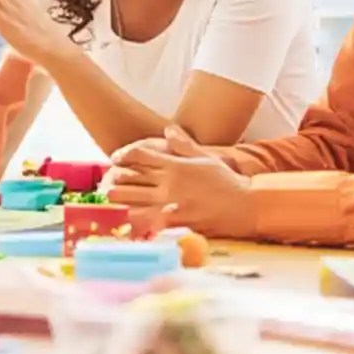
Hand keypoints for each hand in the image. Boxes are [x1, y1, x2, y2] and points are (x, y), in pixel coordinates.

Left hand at [102, 126, 255, 238]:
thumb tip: (168, 130)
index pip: (139, 155)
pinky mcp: (174, 221)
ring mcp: (170, 202)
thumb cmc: (226, 182)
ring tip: (112, 202)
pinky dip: (134, 221)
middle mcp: (168, 182)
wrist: (245, 206)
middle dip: (114, 180)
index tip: (115, 160)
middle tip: (108, 183)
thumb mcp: (206, 158)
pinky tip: (128, 223)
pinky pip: (145, 221)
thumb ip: (184, 145)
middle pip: (128, 178)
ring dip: (119, 201)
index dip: (122, 155)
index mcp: (175, 165)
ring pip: (131, 200)